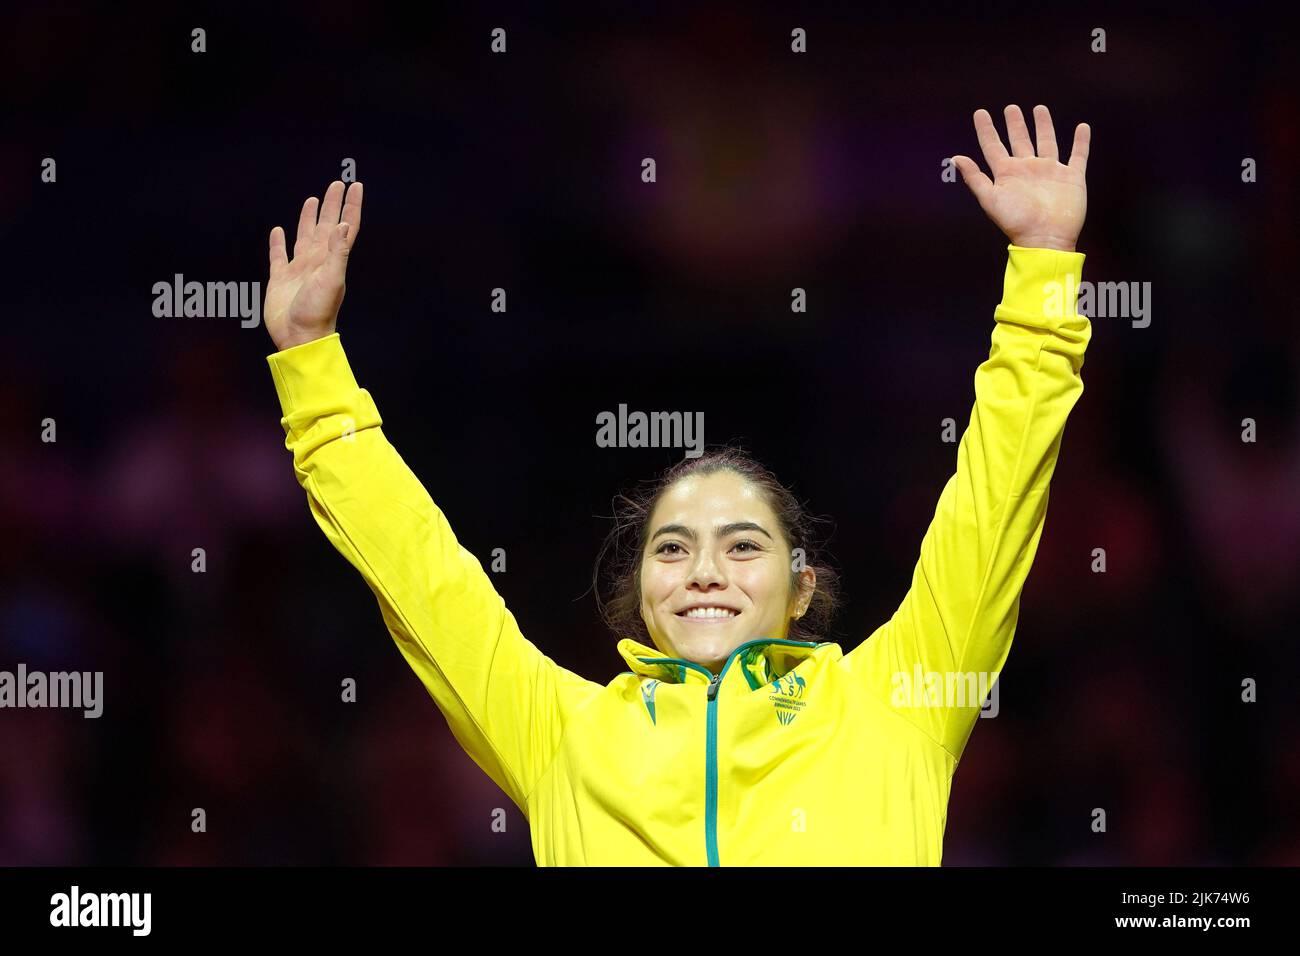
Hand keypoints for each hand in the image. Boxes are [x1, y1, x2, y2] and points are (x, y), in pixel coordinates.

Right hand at [265, 180, 362, 350]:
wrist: (298, 337)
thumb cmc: (318, 312)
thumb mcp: (332, 280)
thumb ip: (338, 252)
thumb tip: (343, 224)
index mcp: (331, 260)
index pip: (344, 227)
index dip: (350, 206)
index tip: (354, 186)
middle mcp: (317, 261)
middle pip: (325, 225)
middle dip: (331, 205)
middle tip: (335, 184)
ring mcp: (299, 269)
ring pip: (304, 235)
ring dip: (308, 218)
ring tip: (312, 200)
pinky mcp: (280, 278)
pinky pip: (278, 255)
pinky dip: (278, 243)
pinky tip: (278, 231)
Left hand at [951, 105, 1088, 252]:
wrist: (1046, 238)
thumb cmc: (1017, 222)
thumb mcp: (991, 199)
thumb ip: (974, 178)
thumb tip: (955, 158)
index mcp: (1007, 173)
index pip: (993, 146)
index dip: (986, 129)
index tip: (980, 113)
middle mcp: (1028, 169)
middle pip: (1019, 140)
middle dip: (1015, 124)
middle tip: (1010, 108)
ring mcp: (1050, 172)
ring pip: (1047, 142)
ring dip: (1043, 126)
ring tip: (1039, 109)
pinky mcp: (1071, 177)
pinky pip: (1078, 155)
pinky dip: (1081, 142)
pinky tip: (1082, 128)